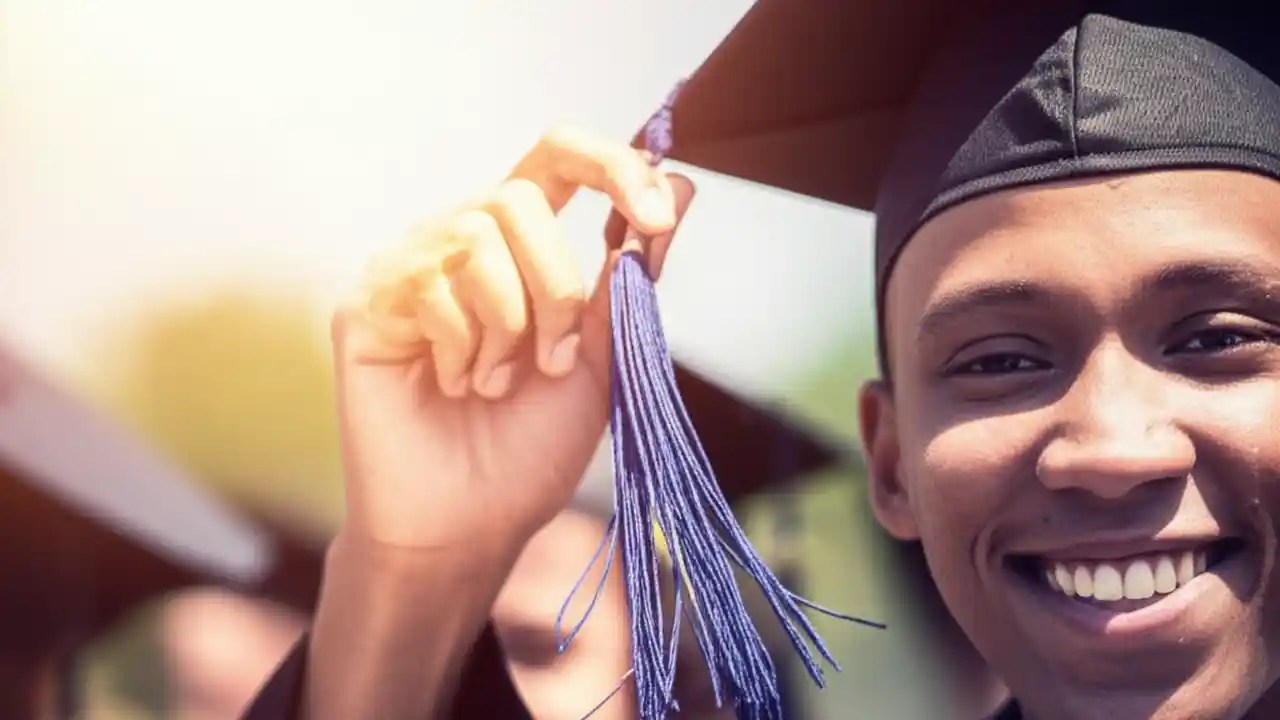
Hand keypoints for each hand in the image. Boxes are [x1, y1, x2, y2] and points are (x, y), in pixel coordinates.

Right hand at [330, 125, 696, 557]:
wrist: (469, 528)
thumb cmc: (530, 448)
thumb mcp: (601, 357)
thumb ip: (629, 276)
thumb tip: (678, 181)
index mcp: (522, 246)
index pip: (560, 157)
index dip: (612, 167)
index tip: (657, 218)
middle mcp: (459, 242)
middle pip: (519, 197)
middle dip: (558, 288)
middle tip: (554, 363)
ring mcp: (409, 268)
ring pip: (476, 237)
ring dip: (509, 327)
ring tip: (496, 384)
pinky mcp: (367, 304)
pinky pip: (428, 285)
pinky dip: (461, 349)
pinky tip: (451, 386)